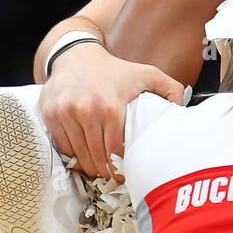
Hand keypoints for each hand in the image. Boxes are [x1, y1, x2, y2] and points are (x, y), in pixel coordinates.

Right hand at [39, 43, 185, 181]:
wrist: (77, 55)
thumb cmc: (115, 69)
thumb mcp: (147, 74)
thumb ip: (170, 89)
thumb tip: (181, 109)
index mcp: (112, 106)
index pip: (114, 152)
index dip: (120, 168)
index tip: (125, 174)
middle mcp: (87, 110)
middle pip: (96, 158)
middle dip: (106, 172)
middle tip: (113, 177)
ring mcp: (66, 113)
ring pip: (79, 156)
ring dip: (89, 167)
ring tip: (100, 169)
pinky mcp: (51, 115)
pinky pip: (63, 148)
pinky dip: (73, 156)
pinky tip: (83, 156)